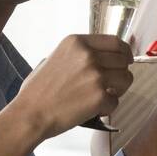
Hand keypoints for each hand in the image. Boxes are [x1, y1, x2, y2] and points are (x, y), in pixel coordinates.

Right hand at [12, 34, 135, 140]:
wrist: (30, 114)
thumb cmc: (37, 90)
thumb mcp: (54, 58)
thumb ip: (77, 55)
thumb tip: (99, 56)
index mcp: (77, 42)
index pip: (114, 41)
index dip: (124, 52)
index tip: (126, 60)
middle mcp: (88, 55)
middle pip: (123, 60)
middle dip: (120, 72)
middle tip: (111, 84)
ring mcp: (96, 75)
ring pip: (126, 79)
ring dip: (118, 90)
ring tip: (102, 97)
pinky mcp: (100, 96)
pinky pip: (116, 101)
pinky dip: (107, 108)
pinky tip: (92, 109)